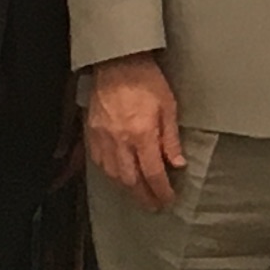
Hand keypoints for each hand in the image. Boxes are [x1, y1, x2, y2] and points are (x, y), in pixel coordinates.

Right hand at [81, 51, 184, 211]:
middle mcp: (120, 142)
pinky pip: (99, 163)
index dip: (161, 190)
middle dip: (144, 197)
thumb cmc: (147, 81)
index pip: (153, 173)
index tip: (168, 200)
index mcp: (141, 135)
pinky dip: (110, 175)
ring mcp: (102, 139)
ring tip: (139, 195)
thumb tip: (177, 163)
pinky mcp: (91, 134)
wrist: (117, 64)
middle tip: (154, 205)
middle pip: (131, 181)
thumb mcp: (169, 107)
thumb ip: (171, 138)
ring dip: (127, 190)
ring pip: (113, 176)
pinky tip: (119, 178)